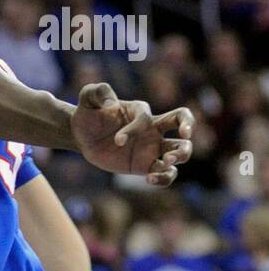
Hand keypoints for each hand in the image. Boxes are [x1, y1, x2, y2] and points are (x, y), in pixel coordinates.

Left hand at [72, 83, 192, 184]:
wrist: (82, 137)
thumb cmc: (88, 113)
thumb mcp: (88, 96)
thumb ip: (99, 92)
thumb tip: (112, 104)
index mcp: (140, 110)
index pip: (146, 117)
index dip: (134, 129)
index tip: (117, 141)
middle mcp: (152, 128)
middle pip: (182, 122)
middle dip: (188, 126)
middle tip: (184, 136)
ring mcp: (152, 147)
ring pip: (181, 150)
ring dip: (181, 155)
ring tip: (165, 161)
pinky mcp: (147, 166)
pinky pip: (167, 174)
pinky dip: (164, 178)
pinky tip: (150, 179)